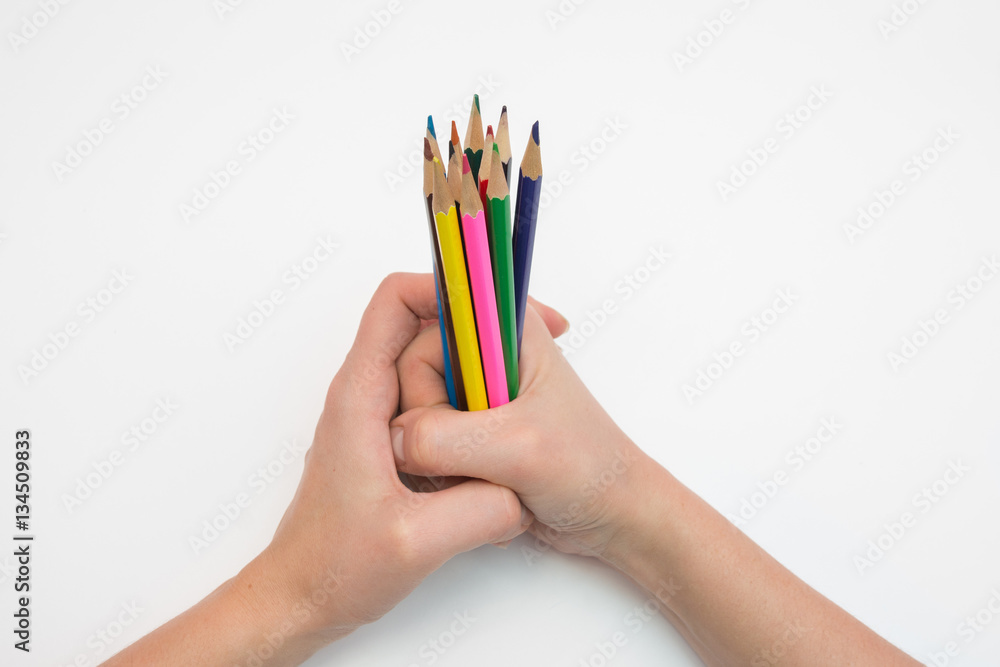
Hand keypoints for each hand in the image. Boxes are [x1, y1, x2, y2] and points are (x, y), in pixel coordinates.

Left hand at [237, 274, 533, 649]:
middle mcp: (368, 394)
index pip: (398, 299)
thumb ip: (479, 510)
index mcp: (361, 395)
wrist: (302, 598)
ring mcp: (382, 417)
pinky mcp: (396, 441)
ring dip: (477, 385)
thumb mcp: (417, 543)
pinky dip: (471, 413)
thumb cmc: (335, 567)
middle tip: (517, 382)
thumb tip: (522, 489)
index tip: (499, 312)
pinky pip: (439, 405)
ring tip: (507, 426)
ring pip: (438, 369)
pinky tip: (492, 455)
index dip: (452, 289)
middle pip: (428, 330)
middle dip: (477, 345)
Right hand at [390, 287, 652, 560]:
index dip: (420, 359)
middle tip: (466, 455)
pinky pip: (421, 442)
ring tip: (477, 475)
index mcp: (504, 329)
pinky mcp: (465, 430)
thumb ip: (446, 438)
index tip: (438, 411)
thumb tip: (391, 440)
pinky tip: (471, 486)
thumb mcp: (517, 449)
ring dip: (431, 453)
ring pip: (410, 412)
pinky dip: (436, 469)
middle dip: (426, 421)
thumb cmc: (588, 468)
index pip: (427, 314)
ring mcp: (472, 394)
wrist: (609, 513)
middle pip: (409, 369)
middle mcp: (483, 354)